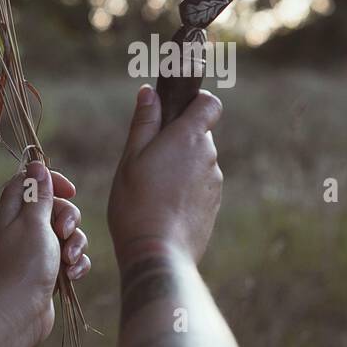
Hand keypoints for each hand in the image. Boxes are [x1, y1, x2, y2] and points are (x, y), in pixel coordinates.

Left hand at [0, 162, 88, 346]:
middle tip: (64, 232)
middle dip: (69, 218)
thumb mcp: (34, 222)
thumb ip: (39, 194)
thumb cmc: (23, 265)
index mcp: (11, 213)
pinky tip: (73, 275)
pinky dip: (75, 263)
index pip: (31, 182)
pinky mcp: (49, 271)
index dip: (51, 182)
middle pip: (55, 207)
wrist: (17, 315)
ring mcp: (36, 251)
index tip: (69, 190)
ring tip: (69, 260)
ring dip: (75, 244)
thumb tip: (36, 165)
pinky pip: (70, 257)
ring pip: (67, 234)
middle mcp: (23, 229)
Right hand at [108, 85, 222, 265]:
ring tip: (153, 188)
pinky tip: (164, 207)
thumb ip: (145, 123)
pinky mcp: (214, 207)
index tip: (175, 109)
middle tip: (149, 158)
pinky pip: (200, 187)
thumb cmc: (137, 204)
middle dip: (179, 139)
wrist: (158, 254)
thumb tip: (150, 92)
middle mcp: (209, 157)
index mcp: (189, 138)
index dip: (196, 101)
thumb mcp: (132, 159)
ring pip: (199, 163)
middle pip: (200, 135)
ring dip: (181, 167)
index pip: (210, 103)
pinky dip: (186, 190)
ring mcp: (214, 184)